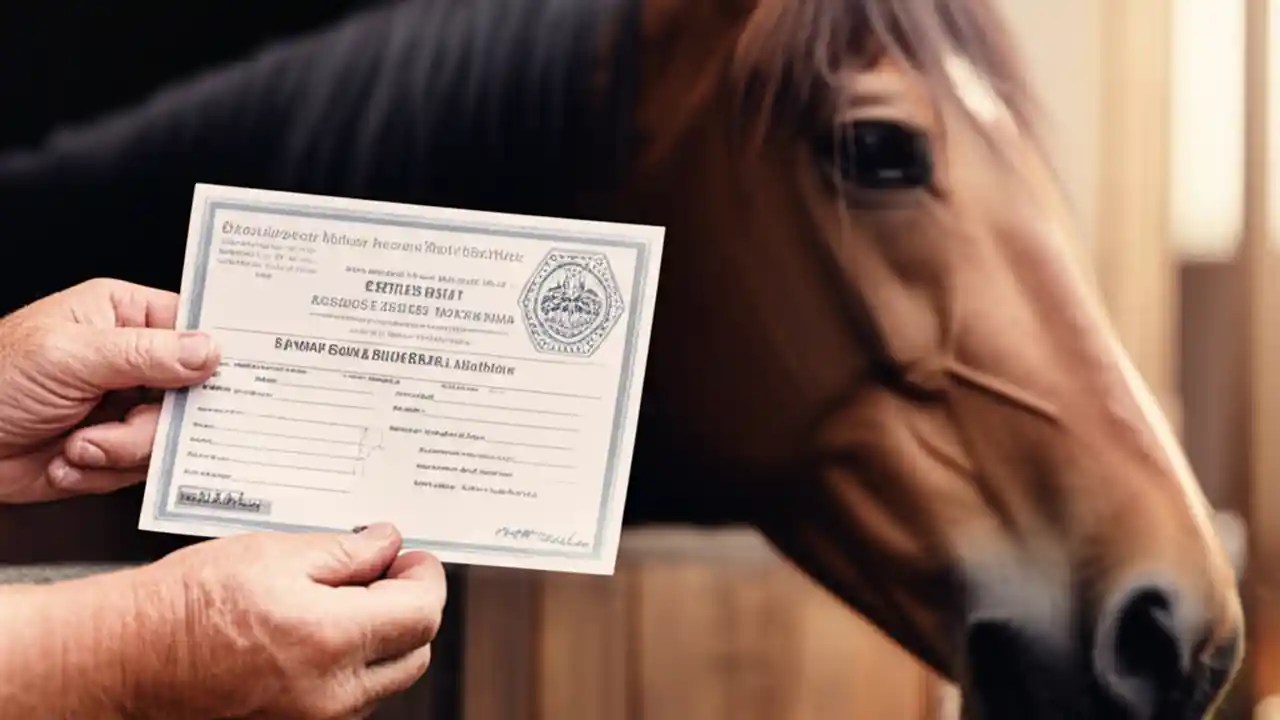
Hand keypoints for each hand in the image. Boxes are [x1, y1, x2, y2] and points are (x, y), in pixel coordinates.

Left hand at [0, 278, 219, 502]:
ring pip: (168, 438)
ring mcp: (124, 408)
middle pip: (191, 393)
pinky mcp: (114, 450)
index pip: (194, 326)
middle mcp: (131, 360)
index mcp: (123, 316)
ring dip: (120, 451)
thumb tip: (209, 350)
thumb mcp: (70, 356)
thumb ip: (146, 352)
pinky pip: (141, 469)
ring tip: (78, 445)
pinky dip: (102, 471)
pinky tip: (66, 459)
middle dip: (153, 422)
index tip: (224, 380)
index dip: (215, 354)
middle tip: (122, 424)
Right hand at [127, 523, 446, 718]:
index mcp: (330, 640)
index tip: (413, 558)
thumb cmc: (186, 605)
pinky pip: (350, 700)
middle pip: (415, 652)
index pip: (422, 613)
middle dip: (409, 608)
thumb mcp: (272, 554)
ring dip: (381, 639)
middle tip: (383, 572)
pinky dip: (351, 665)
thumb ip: (345, 552)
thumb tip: (387, 544)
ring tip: (341, 600)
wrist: (126, 658)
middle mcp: (330, 693)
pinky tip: (320, 633)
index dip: (425, 577)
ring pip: (385, 680)